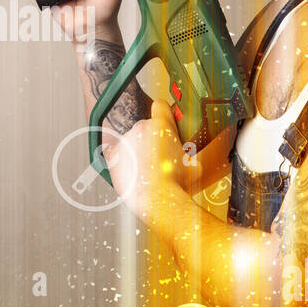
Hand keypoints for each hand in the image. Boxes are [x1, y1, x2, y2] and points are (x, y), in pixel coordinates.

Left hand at [105, 100, 188, 218]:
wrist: (157, 200)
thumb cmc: (177, 184)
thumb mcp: (194, 166)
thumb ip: (189, 154)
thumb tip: (192, 159)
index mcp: (162, 124)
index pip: (160, 105)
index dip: (163, 113)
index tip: (164, 120)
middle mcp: (140, 127)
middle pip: (145, 128)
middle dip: (152, 140)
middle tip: (159, 158)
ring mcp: (125, 141)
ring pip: (131, 142)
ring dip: (137, 152)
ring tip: (147, 170)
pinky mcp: (113, 156)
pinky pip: (116, 153)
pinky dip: (122, 161)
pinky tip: (132, 172)